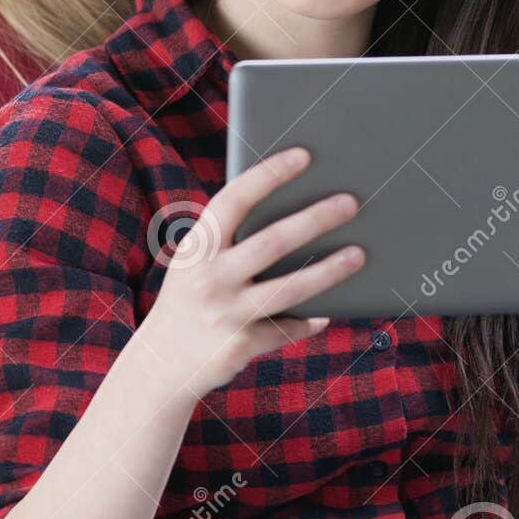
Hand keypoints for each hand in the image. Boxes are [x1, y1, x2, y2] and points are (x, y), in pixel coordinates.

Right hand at [132, 146, 363, 398]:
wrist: (160, 363)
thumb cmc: (190, 298)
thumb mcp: (197, 263)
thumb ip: (231, 240)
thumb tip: (296, 215)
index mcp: (197, 247)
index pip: (234, 200)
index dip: (268, 175)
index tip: (303, 155)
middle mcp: (208, 277)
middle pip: (272, 242)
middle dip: (315, 219)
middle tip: (350, 203)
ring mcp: (225, 314)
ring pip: (290, 289)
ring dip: (329, 271)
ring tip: (359, 254)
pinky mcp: (240, 346)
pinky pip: (286, 328)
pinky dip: (307, 321)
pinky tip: (326, 312)